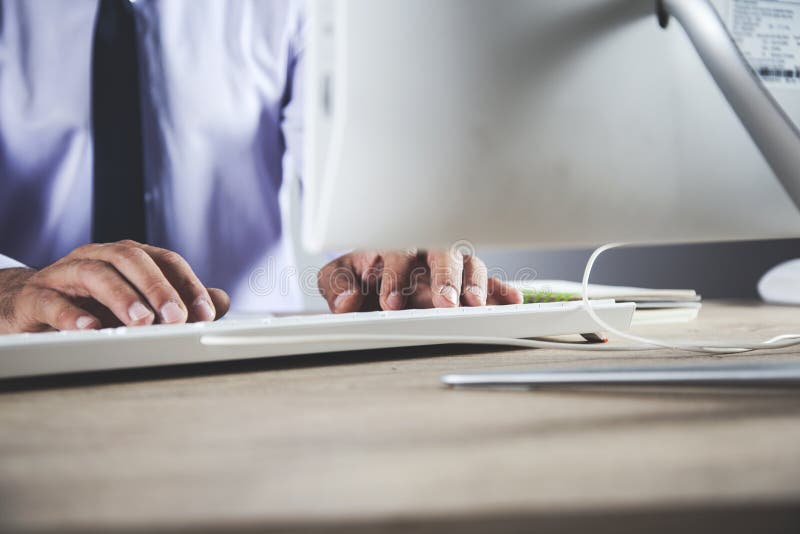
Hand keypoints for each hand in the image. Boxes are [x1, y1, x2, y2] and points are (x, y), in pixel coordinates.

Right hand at [0, 240, 229, 333]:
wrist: (24, 306)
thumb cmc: (87, 303)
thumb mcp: (136, 302)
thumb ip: (179, 301)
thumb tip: (222, 302)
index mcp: (126, 257)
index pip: (165, 260)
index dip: (187, 284)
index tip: (206, 313)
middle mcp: (97, 257)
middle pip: (132, 259)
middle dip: (159, 288)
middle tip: (176, 318)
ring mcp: (64, 273)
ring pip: (96, 273)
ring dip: (122, 297)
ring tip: (141, 322)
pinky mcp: (35, 296)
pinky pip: (52, 300)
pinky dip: (73, 314)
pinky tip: (90, 328)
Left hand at [317, 248, 522, 312]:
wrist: (372, 280)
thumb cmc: (359, 276)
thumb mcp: (338, 276)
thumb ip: (336, 285)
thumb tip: (347, 301)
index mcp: (391, 246)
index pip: (397, 253)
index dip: (394, 277)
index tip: (390, 302)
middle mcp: (424, 253)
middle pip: (441, 254)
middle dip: (444, 278)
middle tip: (444, 302)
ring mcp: (448, 268)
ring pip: (468, 265)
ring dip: (474, 285)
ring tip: (475, 306)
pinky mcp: (466, 285)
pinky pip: (489, 283)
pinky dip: (501, 291)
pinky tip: (510, 301)